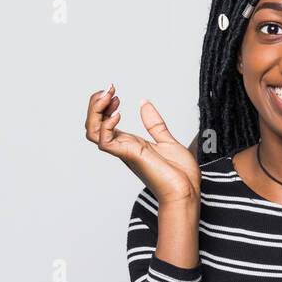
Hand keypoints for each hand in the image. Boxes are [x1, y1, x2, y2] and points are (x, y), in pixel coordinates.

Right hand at [84, 86, 199, 203]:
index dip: (104, 104)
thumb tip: (144, 103)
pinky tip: (117, 114)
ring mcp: (125, 152)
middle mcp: (123, 147)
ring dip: (96, 111)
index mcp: (130, 143)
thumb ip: (155, 123)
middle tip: (109, 89)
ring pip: (92, 132)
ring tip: (108, 96)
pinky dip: (106, 125)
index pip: (104, 122)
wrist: (188, 192)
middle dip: (96, 103)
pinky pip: (105, 142)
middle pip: (93, 125)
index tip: (114, 91)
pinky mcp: (130, 156)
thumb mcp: (167, 141)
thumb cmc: (181, 175)